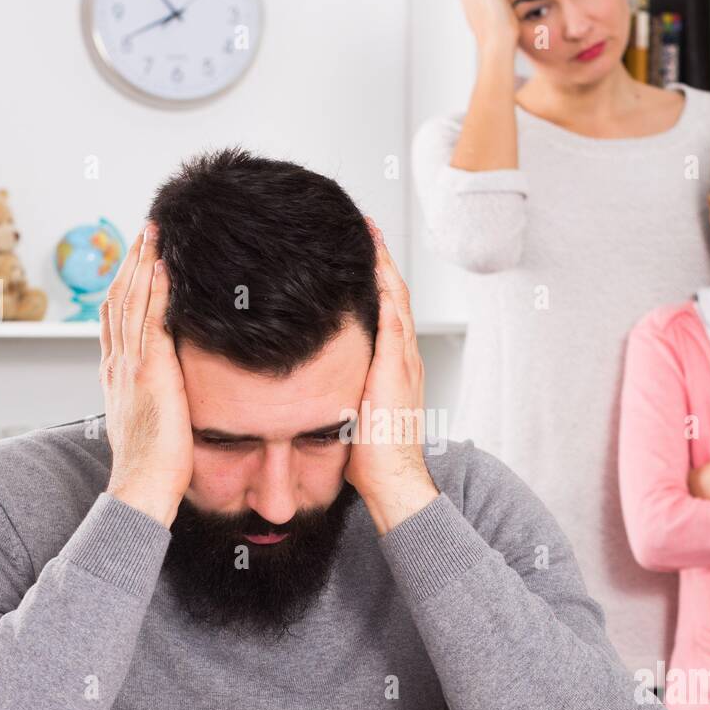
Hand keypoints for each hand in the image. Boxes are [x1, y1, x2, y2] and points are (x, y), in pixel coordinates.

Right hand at [99, 222, 193, 526]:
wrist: (142, 487)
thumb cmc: (154, 467)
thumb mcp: (151, 422)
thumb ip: (159, 398)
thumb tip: (174, 390)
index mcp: (116, 375)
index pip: (116, 317)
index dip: (124, 284)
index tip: (135, 259)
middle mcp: (118, 364)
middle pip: (119, 299)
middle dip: (131, 262)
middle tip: (144, 229)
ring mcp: (131, 366)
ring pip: (131, 301)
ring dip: (142, 263)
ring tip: (152, 232)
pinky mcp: (150, 372)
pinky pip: (150, 320)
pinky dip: (154, 289)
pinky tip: (162, 266)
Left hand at [344, 218, 438, 534]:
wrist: (393, 482)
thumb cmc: (371, 460)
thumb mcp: (349, 416)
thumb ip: (336, 392)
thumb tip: (306, 382)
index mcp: (392, 369)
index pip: (384, 312)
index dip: (373, 280)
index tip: (359, 253)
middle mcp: (403, 359)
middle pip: (394, 295)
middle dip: (380, 260)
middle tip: (367, 226)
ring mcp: (403, 361)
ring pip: (396, 298)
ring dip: (383, 264)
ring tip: (370, 232)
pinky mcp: (396, 369)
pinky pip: (393, 318)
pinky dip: (386, 289)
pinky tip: (375, 266)